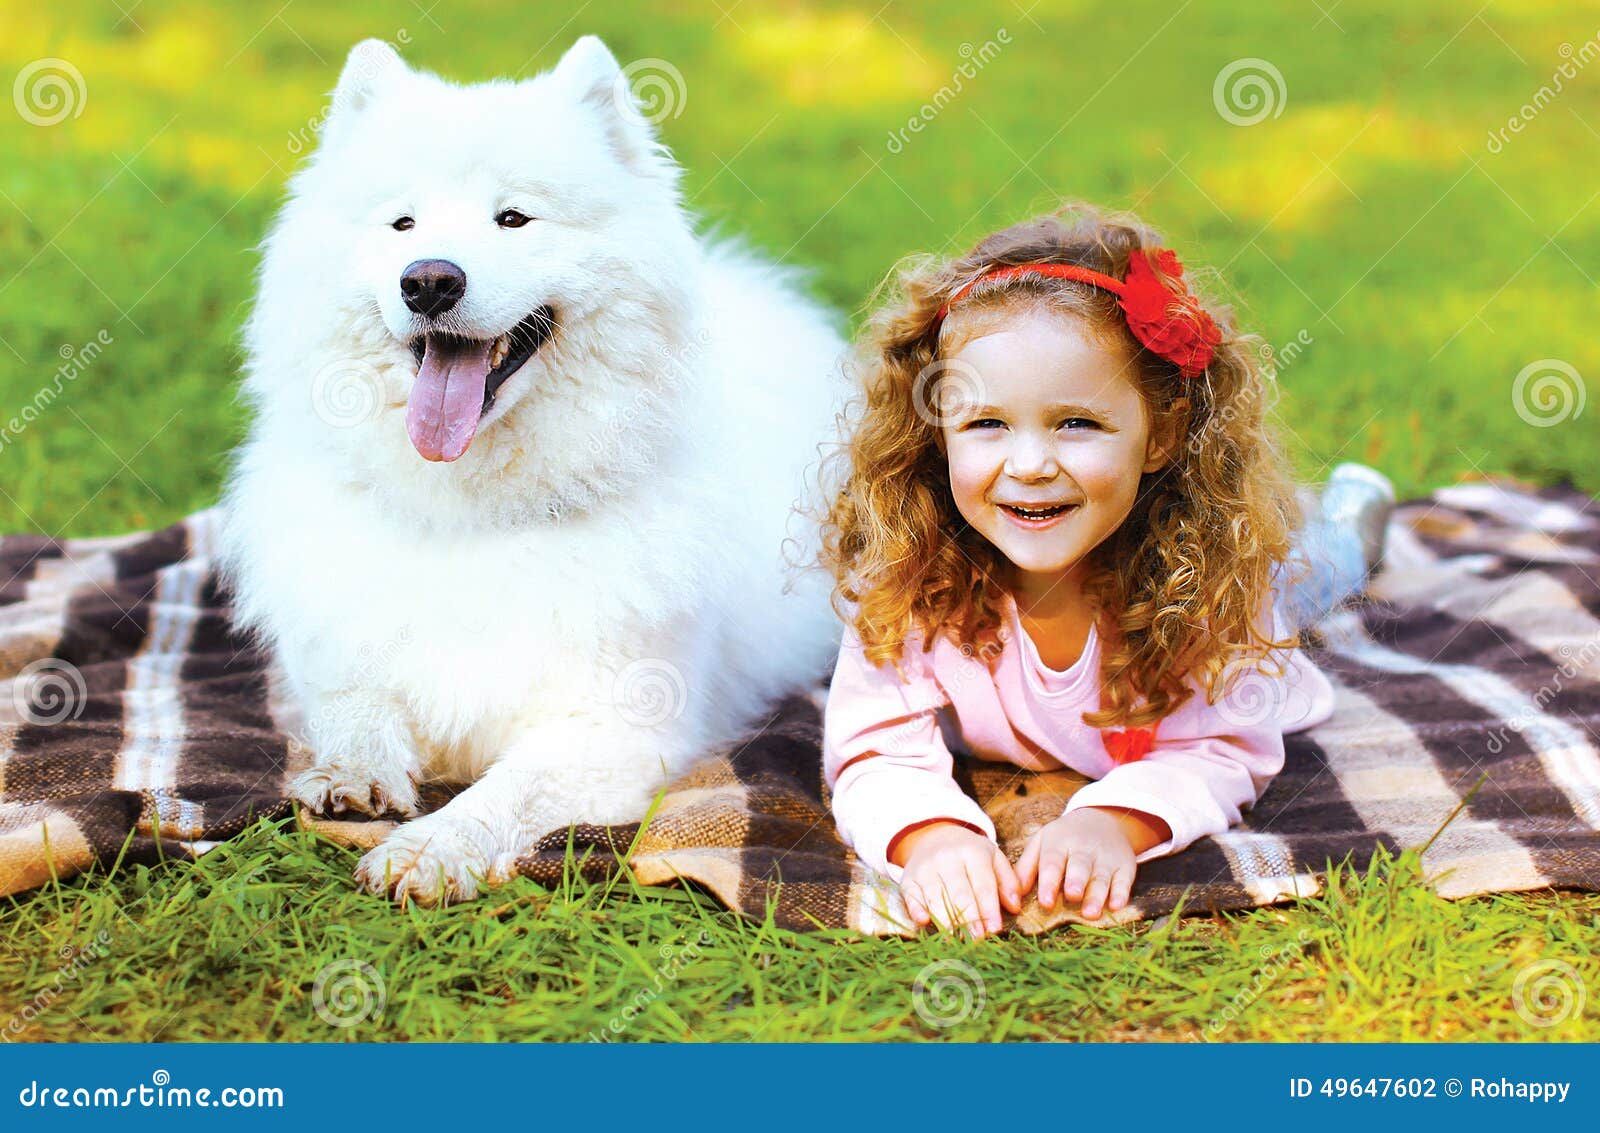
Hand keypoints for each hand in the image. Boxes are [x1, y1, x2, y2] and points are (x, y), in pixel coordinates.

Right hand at [894, 822, 1021, 938]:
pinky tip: (923, 921)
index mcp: (973, 852)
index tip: (995, 929)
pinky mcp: (908, 878)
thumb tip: (1014, 907)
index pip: (983, 884)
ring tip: (956, 940)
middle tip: (977, 940)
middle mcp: (947, 858)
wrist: (934, 837)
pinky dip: (916, 908)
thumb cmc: (971, 855)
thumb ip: (1007, 881)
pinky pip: (911, 895)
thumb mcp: (993, 858)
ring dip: (946, 920)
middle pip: (959, 893)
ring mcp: (925, 867)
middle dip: (969, 919)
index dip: (989, 908)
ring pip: (936, 897)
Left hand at [1015, 808, 1136, 918]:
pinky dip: (1122, 893)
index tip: (1045, 902)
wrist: (1103, 820)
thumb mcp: (1043, 843)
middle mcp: (1084, 848)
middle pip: (1080, 865)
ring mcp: (1106, 857)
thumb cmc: (1064, 839)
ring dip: (1097, 894)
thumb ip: (1027, 867)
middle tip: (1072, 896)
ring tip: (1091, 912)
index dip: (1050, 881)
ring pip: (1102, 876)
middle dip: (1076, 881)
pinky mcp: (1125, 865)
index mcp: (1059, 842)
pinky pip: (1125, 880)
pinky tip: (1117, 906)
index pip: (1053, 861)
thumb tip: (1013, 896)